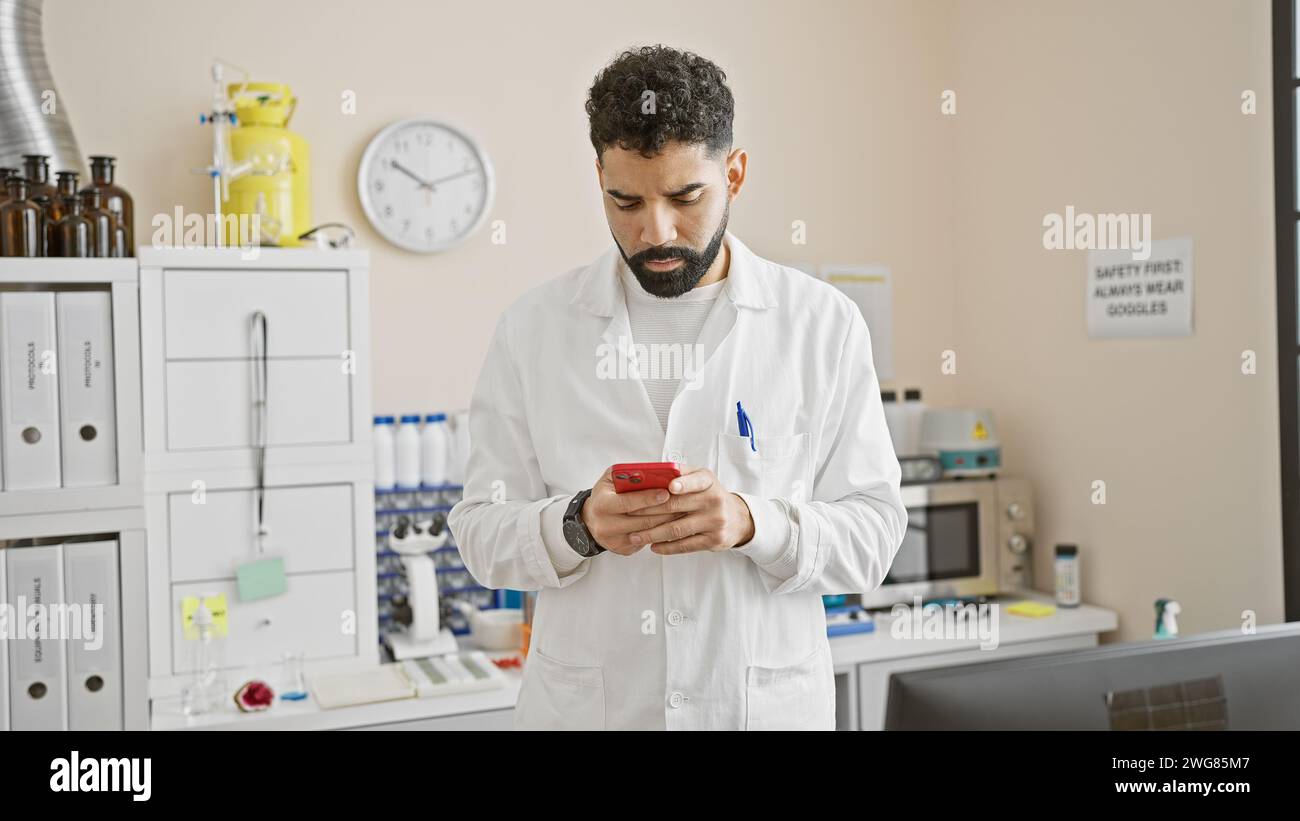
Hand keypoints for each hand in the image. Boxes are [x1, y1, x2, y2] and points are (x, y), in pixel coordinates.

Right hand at [580, 467, 687, 555]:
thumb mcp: (609, 479)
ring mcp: (615, 540)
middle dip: (664, 511)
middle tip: (682, 502)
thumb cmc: (605, 495)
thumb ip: (626, 473)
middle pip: (642, 520)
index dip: (648, 498)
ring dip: (667, 522)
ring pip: (648, 532)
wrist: (590, 520)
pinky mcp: (624, 549)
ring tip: (682, 511)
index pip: (628, 502)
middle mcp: (606, 525)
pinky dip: (660, 532)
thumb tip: (649, 472)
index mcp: (602, 504)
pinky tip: (671, 523)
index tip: (666, 492)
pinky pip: (647, 541)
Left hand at [626, 466, 754, 554]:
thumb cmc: (710, 495)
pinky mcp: (714, 540)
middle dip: (649, 511)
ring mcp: (715, 522)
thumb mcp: (701, 478)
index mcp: (708, 481)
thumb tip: (652, 471)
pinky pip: (685, 545)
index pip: (696, 480)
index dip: (683, 484)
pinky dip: (666, 547)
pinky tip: (652, 546)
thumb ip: (680, 473)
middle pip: (676, 506)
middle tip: (629, 514)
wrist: (737, 518)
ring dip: (652, 533)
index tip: (669, 487)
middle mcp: (714, 500)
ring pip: (677, 529)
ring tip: (635, 536)